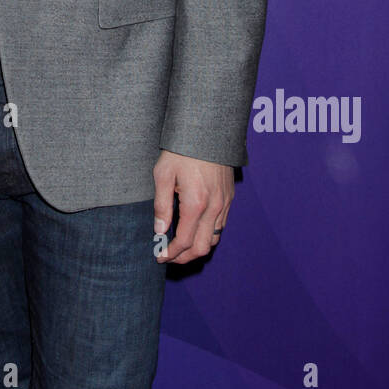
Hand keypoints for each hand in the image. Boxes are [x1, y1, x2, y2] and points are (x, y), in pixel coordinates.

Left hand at [153, 150, 232, 264]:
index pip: (184, 241)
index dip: (171, 253)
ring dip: (197, 247)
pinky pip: (221, 225)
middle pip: (202, 247)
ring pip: (214, 238)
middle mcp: (214, 207)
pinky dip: (207, 234)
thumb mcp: (163, 174)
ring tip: (180, 245)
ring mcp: (224, 203)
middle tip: (169, 256)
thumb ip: (162, 206)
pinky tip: (194, 228)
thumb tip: (159, 231)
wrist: (207, 131)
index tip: (160, 256)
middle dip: (184, 257)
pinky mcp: (229, 197)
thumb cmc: (182, 150)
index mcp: (196, 203)